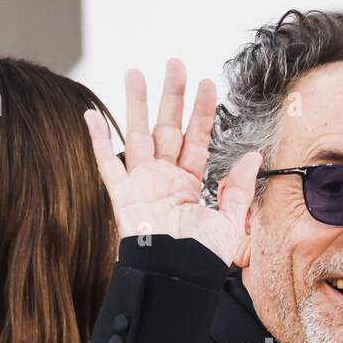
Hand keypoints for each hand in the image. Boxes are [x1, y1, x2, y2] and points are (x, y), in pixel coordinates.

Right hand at [85, 59, 261, 265]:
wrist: (178, 278)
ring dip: (136, 105)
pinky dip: (97, 140)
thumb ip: (240, 190)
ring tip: (135, 73)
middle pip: (167, 128)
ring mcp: (142, 184)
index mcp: (189, 184)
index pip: (196, 139)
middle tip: (175, 63)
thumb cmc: (201, 259)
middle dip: (171, 96)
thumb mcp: (231, 224)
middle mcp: (164, 178)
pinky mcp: (122, 196)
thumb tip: (252, 156)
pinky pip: (107, 164)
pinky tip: (91, 114)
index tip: (208, 83)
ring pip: (138, 135)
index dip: (203, 112)